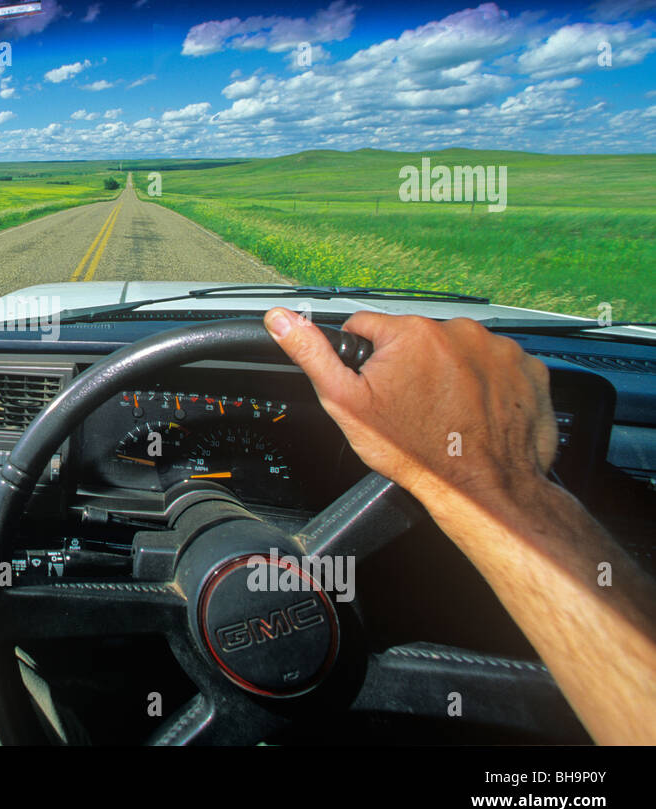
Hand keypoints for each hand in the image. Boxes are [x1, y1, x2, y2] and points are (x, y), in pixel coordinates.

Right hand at [262, 307, 558, 510]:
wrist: (483, 489)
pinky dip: (487, 385)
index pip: (369, 327)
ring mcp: (499, 349)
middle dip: (411, 365)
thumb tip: (280, 319)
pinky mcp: (529, 368)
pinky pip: (497, 366)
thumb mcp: (347, 405)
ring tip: (446, 413)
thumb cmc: (416, 452)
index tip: (377, 387)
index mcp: (410, 333)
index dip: (366, 359)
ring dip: (450, 373)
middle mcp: (458, 331)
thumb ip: (312, 355)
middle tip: (411, 406)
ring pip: (458, 351)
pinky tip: (475, 412)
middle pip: (417, 339)